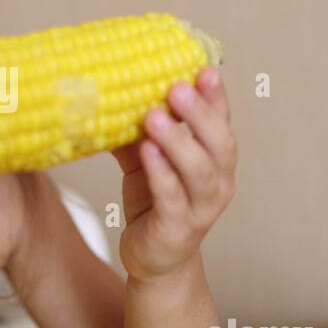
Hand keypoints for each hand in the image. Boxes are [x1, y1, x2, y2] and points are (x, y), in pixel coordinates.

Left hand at [110, 68, 236, 281]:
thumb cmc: (154, 201)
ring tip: (154, 115)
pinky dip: (161, 174)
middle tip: (177, 87)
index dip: (216, 97)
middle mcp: (218, 182)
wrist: (153, 259)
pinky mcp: (178, 229)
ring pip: (199, 172)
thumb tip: (106, 90)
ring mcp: (202, 209)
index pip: (221, 122)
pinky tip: (147, 152)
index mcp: (215, 160)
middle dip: (200, 113)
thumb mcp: (144, 159)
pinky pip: (172, 198)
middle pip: (218, 144)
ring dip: (178, 141)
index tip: (204, 68)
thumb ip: (136, 129)